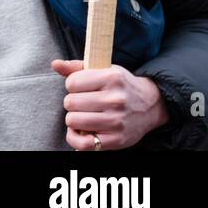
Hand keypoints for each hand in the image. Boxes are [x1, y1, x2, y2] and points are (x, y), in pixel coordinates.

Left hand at [53, 60, 169, 150]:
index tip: (83, 87)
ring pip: (72, 121)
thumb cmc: (122, 87)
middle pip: (70, 102)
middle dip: (74, 103)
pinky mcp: (115, 139)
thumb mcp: (107, 71)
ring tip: (86, 115)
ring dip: (75, 119)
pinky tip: (82, 131)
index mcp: (113, 77)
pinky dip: (75, 138)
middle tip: (86, 103)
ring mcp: (116, 120)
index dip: (74, 85)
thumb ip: (79, 68)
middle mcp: (115, 98)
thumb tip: (55, 64)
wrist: (151, 105)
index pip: (72, 82)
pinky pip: (81, 143)